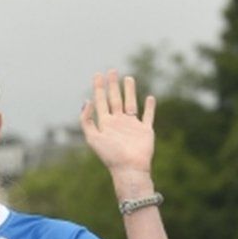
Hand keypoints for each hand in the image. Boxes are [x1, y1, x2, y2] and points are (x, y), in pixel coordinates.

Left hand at [80, 69, 155, 189]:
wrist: (129, 168)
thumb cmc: (110, 155)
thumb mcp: (92, 137)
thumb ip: (87, 120)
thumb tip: (87, 100)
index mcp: (105, 124)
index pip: (101, 101)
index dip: (99, 88)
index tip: (98, 74)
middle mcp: (118, 122)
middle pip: (115, 99)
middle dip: (113, 85)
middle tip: (112, 70)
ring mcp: (132, 126)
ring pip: (131, 103)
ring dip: (129, 91)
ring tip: (128, 78)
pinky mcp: (145, 130)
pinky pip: (148, 116)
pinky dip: (150, 107)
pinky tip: (150, 97)